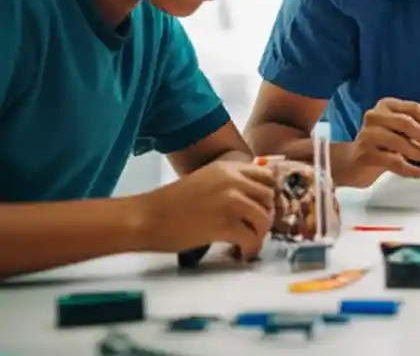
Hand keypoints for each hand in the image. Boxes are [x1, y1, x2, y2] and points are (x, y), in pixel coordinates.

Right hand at [135, 161, 276, 259]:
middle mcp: (233, 180)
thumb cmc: (172, 204)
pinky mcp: (223, 224)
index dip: (271, 195)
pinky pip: (251, 238)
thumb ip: (231, 185)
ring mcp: (230, 201)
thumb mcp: (206, 182)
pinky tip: (242, 253)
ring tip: (249, 243)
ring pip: (265, 218)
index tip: (266, 209)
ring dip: (260, 234)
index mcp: (228, 168)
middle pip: (270, 197)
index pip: (268, 177)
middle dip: (268, 216)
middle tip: (257, 229)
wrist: (146, 217)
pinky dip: (251, 249)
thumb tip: (257, 201)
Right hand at [346, 97, 419, 187]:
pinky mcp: (364, 154)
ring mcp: (367, 135)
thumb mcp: (402, 134)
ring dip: (419, 154)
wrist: (354, 163)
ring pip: (399, 142)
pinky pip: (393, 162)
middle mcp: (375, 116)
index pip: (413, 109)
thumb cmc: (382, 145)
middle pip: (406, 122)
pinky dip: (410, 169)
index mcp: (387, 106)